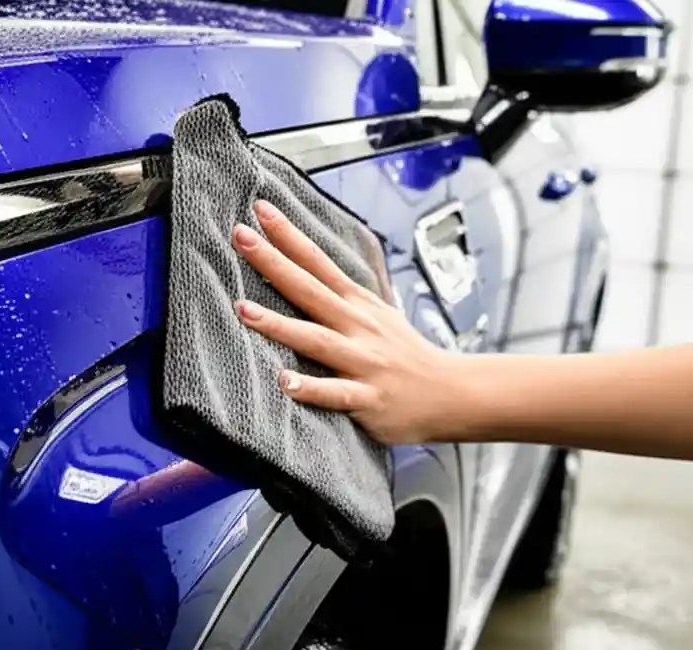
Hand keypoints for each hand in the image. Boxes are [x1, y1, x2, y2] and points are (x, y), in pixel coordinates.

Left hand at [232, 200, 474, 443]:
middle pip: (309, 289)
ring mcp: (363, 361)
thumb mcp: (378, 312)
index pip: (317, 262)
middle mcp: (357, 326)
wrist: (451, 391)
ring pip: (316, 340)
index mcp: (356, 304)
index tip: (259, 209)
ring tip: (244, 310)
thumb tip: (315, 264)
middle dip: (274, 262)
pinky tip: (284, 382)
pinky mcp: (367, 398)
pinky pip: (336, 393)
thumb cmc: (406, 353)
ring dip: (280, 325)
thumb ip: (343, 291)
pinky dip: (311, 388)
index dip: (288, 235)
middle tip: (240, 235)